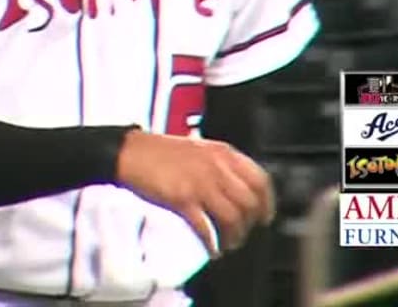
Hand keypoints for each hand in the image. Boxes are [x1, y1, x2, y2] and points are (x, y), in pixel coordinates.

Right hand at [114, 130, 274, 256]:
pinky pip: (206, 227)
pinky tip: (212, 248)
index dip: (267, 203)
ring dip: (233, 236)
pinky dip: (213, 243)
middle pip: (249, 203)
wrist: (131, 152)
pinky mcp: (182, 199)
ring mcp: (200, 184)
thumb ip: (220, 165)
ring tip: (227, 243)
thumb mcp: (199, 149)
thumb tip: (237, 189)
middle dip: (249, 224)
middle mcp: (216, 167)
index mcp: (222, 153)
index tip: (265, 216)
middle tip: (243, 233)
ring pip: (232, 217)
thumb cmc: (160, 151)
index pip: (260, 180)